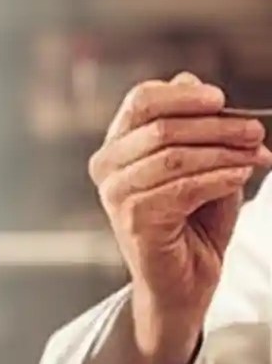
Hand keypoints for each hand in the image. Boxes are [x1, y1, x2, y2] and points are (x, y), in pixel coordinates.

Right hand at [90, 73, 271, 363]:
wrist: (185, 284)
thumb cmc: (191, 224)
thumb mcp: (200, 165)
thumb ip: (194, 128)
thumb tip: (189, 80)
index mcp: (117, 146)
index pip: (140, 101)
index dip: (181, 95)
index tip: (221, 99)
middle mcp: (107, 166)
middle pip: (161, 126)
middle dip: (216, 126)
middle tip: (254, 132)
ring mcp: (116, 194)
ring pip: (174, 156)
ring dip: (224, 153)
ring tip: (257, 156)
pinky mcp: (133, 219)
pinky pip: (182, 187)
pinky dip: (218, 178)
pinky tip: (240, 177)